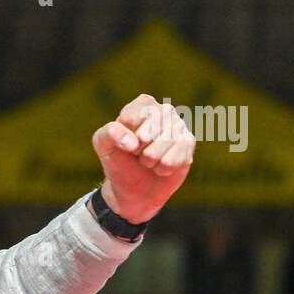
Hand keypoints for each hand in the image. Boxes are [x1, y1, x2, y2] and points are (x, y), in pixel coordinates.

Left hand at [91, 94, 195, 223]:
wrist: (135, 188)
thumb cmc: (119, 161)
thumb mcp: (104, 146)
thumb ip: (109, 134)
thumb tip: (133, 141)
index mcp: (143, 104)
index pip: (131, 119)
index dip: (125, 137)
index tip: (125, 143)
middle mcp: (164, 110)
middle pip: (148, 133)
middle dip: (139, 150)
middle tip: (138, 153)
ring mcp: (179, 126)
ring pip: (163, 145)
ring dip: (151, 160)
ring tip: (149, 160)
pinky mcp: (189, 144)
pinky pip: (174, 158)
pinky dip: (163, 168)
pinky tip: (161, 166)